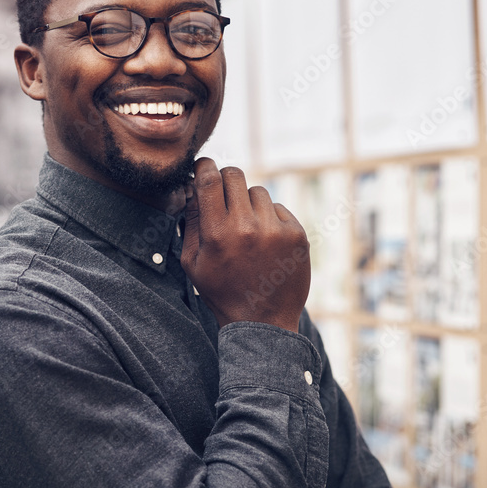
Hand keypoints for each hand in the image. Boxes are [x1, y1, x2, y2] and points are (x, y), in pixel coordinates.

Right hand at [180, 159, 309, 332]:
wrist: (262, 320)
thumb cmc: (221, 291)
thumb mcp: (193, 262)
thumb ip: (190, 223)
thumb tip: (190, 188)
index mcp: (217, 234)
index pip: (209, 180)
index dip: (204, 167)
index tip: (202, 167)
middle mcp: (247, 227)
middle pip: (234, 175)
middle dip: (225, 180)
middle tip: (223, 195)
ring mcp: (275, 229)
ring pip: (257, 192)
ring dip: (248, 203)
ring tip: (246, 229)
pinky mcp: (296, 234)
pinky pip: (277, 208)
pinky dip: (269, 218)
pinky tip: (264, 241)